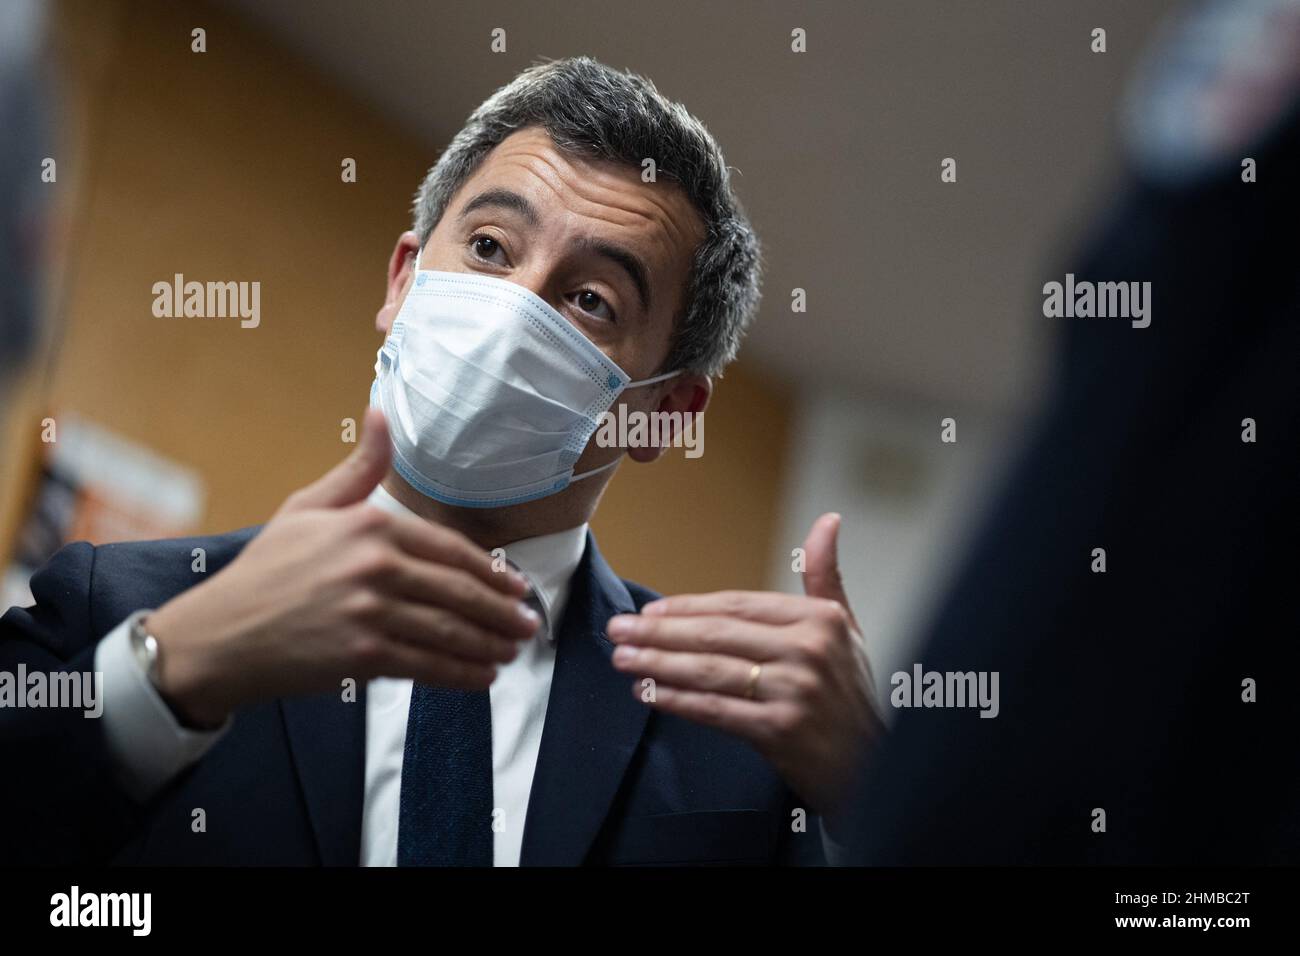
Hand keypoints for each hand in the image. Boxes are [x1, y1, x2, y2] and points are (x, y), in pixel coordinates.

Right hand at [147, 408, 538, 726]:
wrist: (218, 636)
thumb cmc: (267, 571)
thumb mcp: (308, 507)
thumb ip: (358, 469)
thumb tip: (381, 413)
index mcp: (370, 525)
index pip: (451, 549)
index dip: (492, 571)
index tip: (517, 586)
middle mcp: (376, 565)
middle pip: (461, 591)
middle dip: (503, 611)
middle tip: (527, 624)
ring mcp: (371, 612)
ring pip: (451, 630)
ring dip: (491, 643)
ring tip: (512, 650)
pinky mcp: (363, 656)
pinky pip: (429, 665)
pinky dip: (463, 673)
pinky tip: (483, 677)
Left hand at [607, 513, 881, 820]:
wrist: (873, 765)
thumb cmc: (850, 695)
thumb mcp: (846, 628)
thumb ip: (825, 575)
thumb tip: (828, 520)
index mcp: (819, 619)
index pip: (737, 605)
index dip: (688, 607)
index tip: (650, 610)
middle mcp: (808, 650)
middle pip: (716, 634)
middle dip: (660, 632)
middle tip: (619, 629)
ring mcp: (794, 690)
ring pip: (709, 670)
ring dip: (658, 663)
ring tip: (623, 659)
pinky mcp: (780, 730)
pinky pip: (715, 709)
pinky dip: (676, 700)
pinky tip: (648, 693)